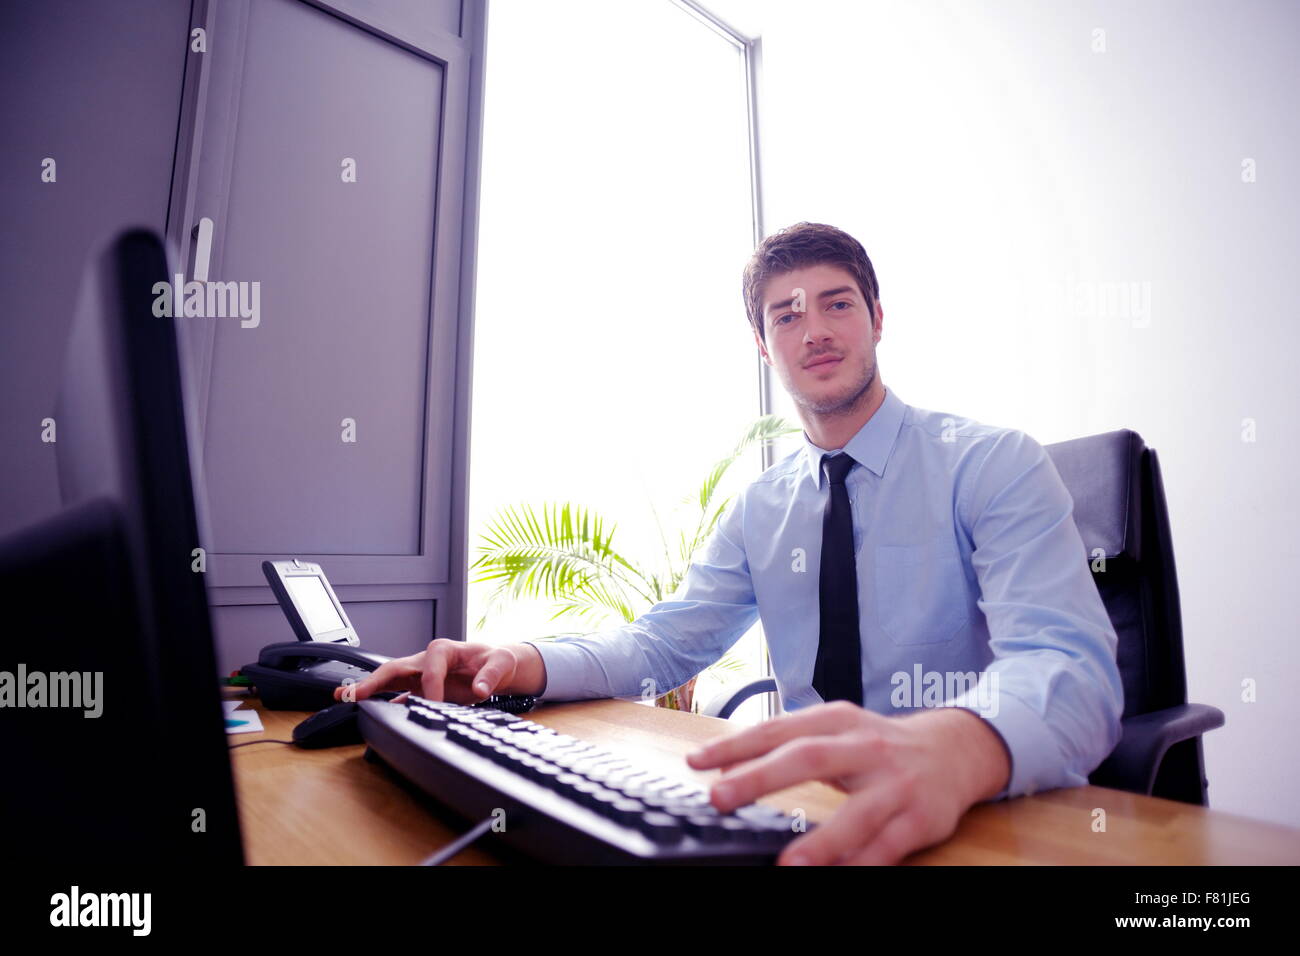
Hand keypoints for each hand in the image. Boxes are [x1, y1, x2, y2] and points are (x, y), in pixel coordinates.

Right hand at [332, 639, 544, 703]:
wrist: (498, 667)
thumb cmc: (498, 660)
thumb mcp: (502, 663)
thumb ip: (492, 675)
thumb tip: (480, 689)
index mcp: (443, 650)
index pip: (429, 668)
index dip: (431, 686)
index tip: (437, 704)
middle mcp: (427, 660)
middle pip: (395, 668)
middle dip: (373, 680)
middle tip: (351, 693)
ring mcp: (420, 675)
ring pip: (390, 681)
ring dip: (367, 689)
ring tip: (343, 697)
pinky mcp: (421, 689)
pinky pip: (398, 695)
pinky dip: (382, 702)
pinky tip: (367, 711)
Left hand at [686, 701, 1010, 864]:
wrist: (955, 750)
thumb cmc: (879, 745)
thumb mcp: (835, 733)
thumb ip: (789, 747)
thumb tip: (726, 769)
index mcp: (837, 720)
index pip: (778, 730)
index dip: (736, 746)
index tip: (697, 762)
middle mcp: (865, 746)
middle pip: (808, 757)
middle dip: (761, 777)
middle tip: (720, 797)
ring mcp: (895, 784)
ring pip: (857, 812)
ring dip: (822, 840)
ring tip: (789, 863)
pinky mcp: (920, 818)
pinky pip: (889, 847)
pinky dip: (864, 864)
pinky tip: (838, 875)